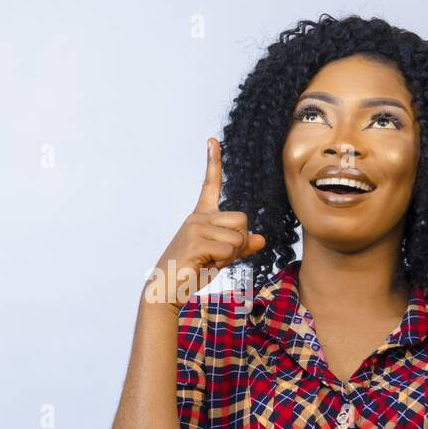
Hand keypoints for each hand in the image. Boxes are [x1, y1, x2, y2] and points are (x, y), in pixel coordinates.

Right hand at [145, 137, 265, 309]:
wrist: (166, 289)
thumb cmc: (191, 271)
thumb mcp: (220, 256)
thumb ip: (240, 246)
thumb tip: (261, 239)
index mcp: (201, 216)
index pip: (210, 184)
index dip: (214, 161)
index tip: (213, 139)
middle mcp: (198, 217)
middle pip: (242, 219)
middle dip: (240, 242)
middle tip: (219, 256)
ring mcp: (195, 227)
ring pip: (238, 236)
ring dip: (232, 254)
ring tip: (210, 261)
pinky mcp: (196, 241)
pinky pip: (230, 249)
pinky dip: (224, 261)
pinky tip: (207, 265)